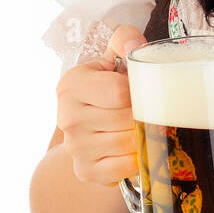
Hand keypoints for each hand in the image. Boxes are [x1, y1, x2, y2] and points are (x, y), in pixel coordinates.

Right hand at [55, 25, 146, 187]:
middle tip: (146, 111)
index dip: (140, 92)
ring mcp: (74, 147)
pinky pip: (126, 167)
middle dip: (144, 115)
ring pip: (129, 144)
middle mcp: (66, 117)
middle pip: (127, 120)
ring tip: (141, 127)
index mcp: (71, 84)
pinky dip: (138, 159)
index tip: (140, 90)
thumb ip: (124, 41)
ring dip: (143, 137)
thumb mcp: (113, 60)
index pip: (119, 92)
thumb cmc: (109, 89)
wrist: (91, 130)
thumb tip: (133, 45)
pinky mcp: (86, 171)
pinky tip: (135, 148)